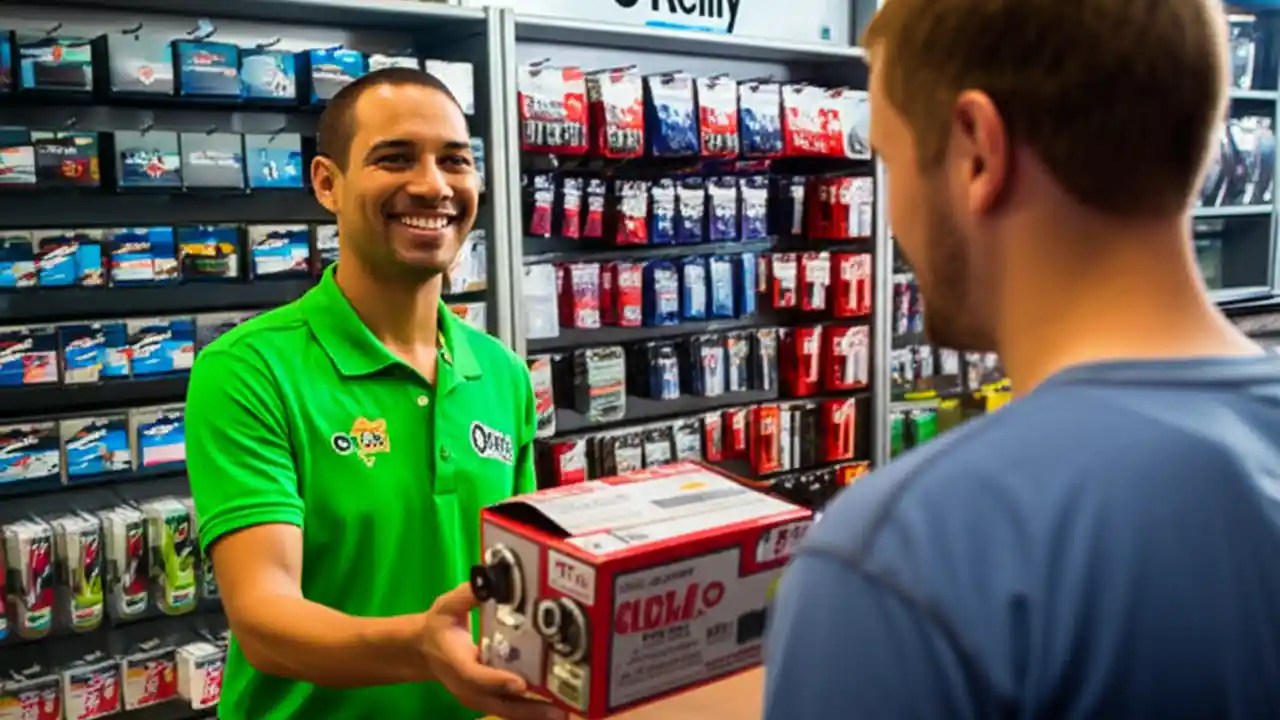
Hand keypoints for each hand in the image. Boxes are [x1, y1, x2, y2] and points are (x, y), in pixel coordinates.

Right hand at [423, 583, 567, 719]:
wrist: (424, 651)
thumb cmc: (439, 626)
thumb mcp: (448, 606)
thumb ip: (468, 595)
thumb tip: (492, 579)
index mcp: (456, 662)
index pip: (476, 676)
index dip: (497, 680)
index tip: (520, 682)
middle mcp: (468, 686)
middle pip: (498, 703)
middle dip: (527, 709)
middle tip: (557, 710)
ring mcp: (477, 698)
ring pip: (506, 711)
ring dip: (533, 714)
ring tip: (563, 713)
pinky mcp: (486, 701)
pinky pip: (509, 710)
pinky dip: (530, 712)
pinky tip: (554, 710)